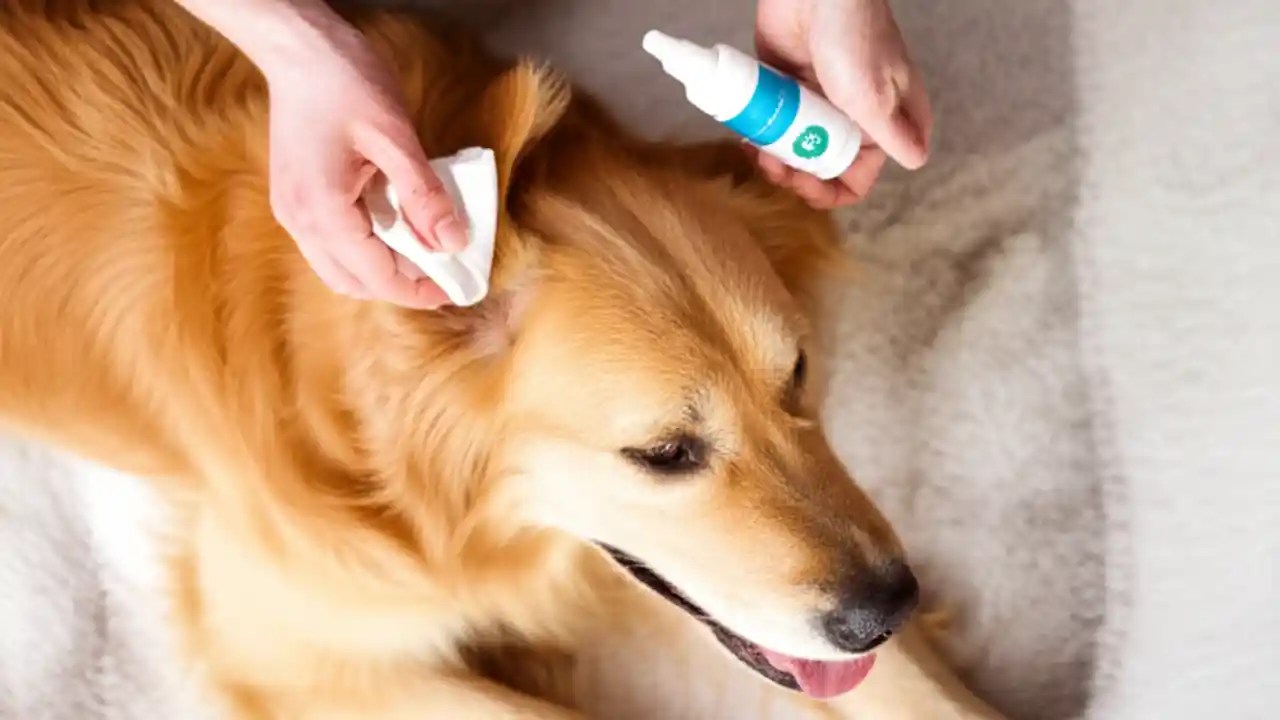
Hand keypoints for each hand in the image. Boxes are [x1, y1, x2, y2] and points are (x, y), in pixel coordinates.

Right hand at [262, 22, 462, 307]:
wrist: (298, 48)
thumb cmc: (345, 82)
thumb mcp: (396, 137)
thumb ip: (424, 196)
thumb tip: (453, 243)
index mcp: (323, 210)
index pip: (375, 275)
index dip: (417, 291)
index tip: (452, 289)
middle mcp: (298, 220)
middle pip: (353, 283)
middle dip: (399, 286)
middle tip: (442, 275)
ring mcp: (290, 211)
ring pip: (338, 269)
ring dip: (379, 271)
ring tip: (422, 254)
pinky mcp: (292, 199)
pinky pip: (329, 245)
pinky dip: (362, 250)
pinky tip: (393, 228)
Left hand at [755, 0, 932, 207]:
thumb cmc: (853, 37)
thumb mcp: (874, 95)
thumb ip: (892, 134)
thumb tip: (916, 161)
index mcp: (881, 121)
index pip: (861, 174)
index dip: (835, 190)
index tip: (808, 187)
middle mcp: (848, 116)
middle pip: (820, 166)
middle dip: (797, 176)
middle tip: (776, 168)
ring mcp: (815, 102)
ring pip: (792, 148)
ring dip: (775, 159)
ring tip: (759, 153)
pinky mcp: (787, 86)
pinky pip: (772, 123)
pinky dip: (761, 135)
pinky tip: (749, 137)